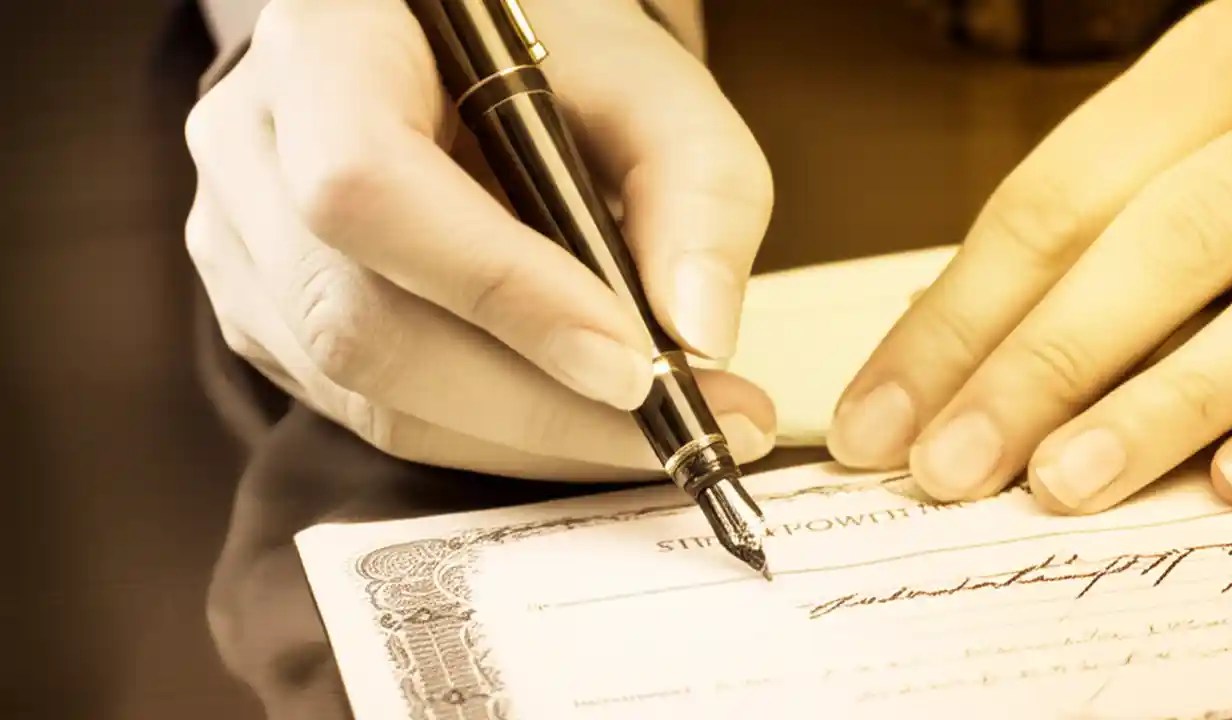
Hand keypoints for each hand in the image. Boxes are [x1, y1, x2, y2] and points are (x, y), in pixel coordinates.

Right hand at [184, 0, 775, 479]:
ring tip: (655, 427)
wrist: (464, 64)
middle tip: (686, 427)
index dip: (497, 290)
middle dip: (539, 405)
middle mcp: (255, 151)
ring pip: (371, 395)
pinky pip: (378, 414)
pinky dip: (494, 434)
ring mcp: (244, 247)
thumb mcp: (648, 83)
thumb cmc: (552, 57)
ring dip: (530, 435)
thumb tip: (700, 333)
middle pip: (363, 326)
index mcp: (325, 48)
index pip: (367, 187)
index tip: (632, 364)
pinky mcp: (271, 321)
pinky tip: (575, 414)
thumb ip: (696, 186)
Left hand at [828, 0, 1231, 512]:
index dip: (952, 319)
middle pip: (1142, 244)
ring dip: (1160, 405)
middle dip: (1032, 367)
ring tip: (1058, 486)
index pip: (1046, 205)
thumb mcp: (1201, 136)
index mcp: (1216, 68)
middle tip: (942, 469)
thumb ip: (1097, 225)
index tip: (876, 416)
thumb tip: (940, 340)